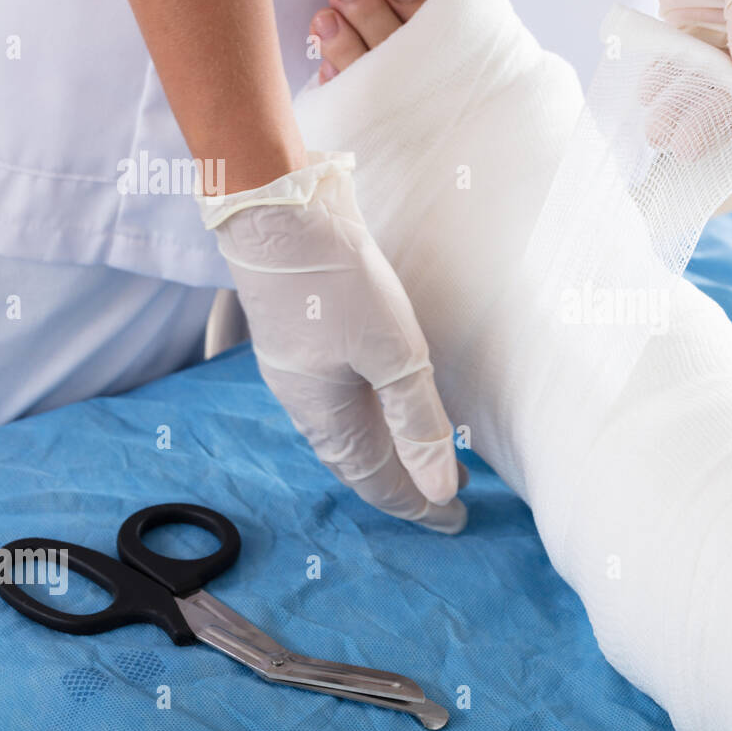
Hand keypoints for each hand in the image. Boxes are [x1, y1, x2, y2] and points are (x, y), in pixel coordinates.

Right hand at [200, 153, 465, 532]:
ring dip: (392, 446)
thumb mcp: (393, 356)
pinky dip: (375, 413)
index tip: (453, 521)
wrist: (277, 209)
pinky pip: (344, 397)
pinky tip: (391, 402)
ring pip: (351, 428)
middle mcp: (308, 402)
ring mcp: (304, 369)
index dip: (418, 506)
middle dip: (406, 481)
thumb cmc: (334, 282)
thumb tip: (441, 490)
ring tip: (430, 453)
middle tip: (450, 495)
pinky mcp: (307, 337)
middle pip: (361, 460)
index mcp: (326, 417)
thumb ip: (417, 423)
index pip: (378, 481)